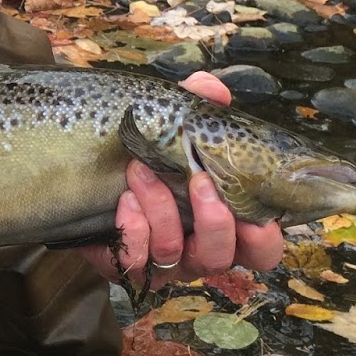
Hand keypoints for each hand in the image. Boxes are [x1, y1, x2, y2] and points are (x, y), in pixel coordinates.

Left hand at [81, 71, 282, 291]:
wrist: (91, 171)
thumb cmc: (150, 155)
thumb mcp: (173, 127)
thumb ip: (196, 106)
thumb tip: (213, 89)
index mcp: (223, 225)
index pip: (261, 251)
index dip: (264, 240)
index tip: (254, 216)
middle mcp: (196, 251)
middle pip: (220, 259)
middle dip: (213, 223)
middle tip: (199, 181)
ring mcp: (161, 264)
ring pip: (173, 255)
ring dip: (161, 210)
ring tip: (141, 171)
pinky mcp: (124, 265)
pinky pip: (134, 261)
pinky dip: (133, 229)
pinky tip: (124, 200)